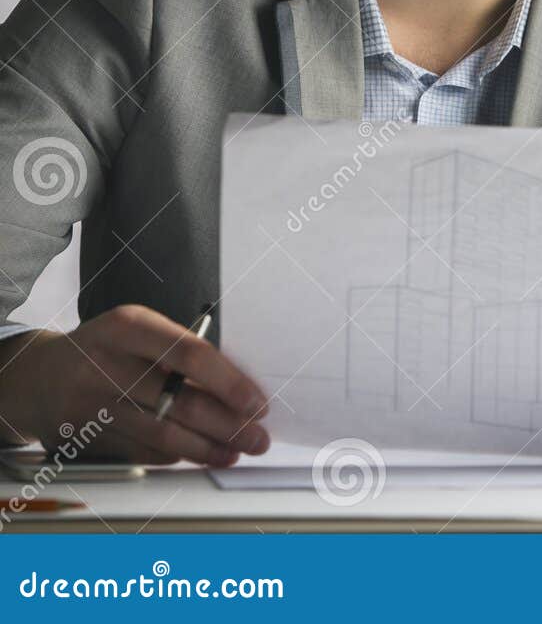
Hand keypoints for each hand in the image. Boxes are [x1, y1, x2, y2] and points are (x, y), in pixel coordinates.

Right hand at [0, 306, 271, 466]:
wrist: (40, 376)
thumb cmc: (109, 349)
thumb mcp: (140, 332)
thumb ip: (182, 353)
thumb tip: (241, 392)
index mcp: (127, 327)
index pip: (189, 354)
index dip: (229, 383)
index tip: (258, 403)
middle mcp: (105, 365)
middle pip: (179, 403)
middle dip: (228, 425)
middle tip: (258, 437)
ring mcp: (91, 406)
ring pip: (163, 436)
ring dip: (209, 448)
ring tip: (238, 451)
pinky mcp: (84, 439)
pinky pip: (143, 453)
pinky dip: (178, 456)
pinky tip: (202, 455)